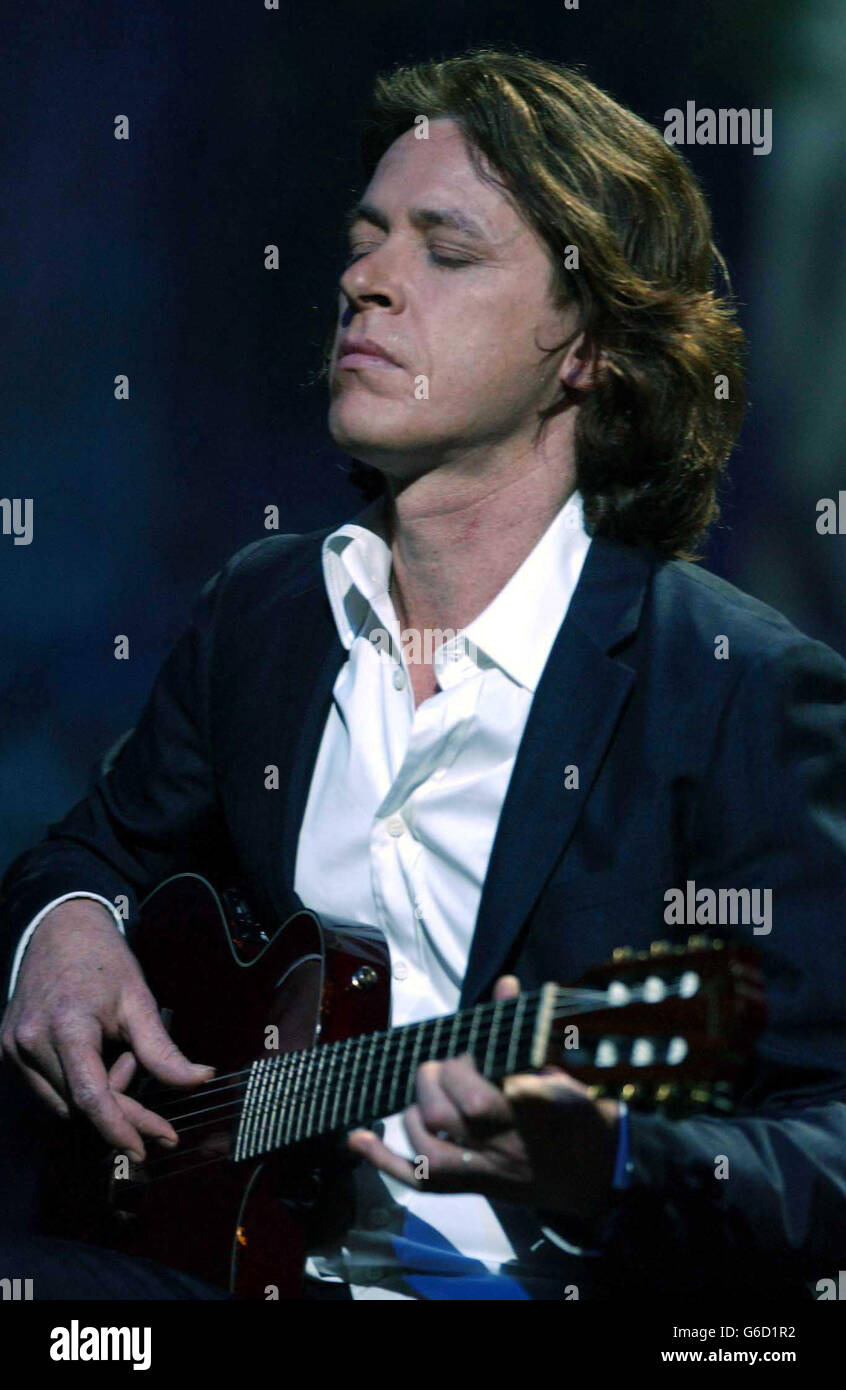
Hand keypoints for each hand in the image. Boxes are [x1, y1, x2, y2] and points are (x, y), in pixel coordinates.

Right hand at [0, 900, 213, 1159]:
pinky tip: (95, 1057)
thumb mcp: (138, 1000)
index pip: (90, 1096)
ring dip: (97, 1097)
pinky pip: (47, 1090)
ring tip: (118, 1056)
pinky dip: (75, 1087)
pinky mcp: (7, 1051)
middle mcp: (31, 1043)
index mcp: (66, 1026)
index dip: (119, 1128)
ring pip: (61, 1104)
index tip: (146, 1148)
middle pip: (79, 1105)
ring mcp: (12, 1049)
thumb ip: (163, 1050)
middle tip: (148, 1090)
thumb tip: (200, 1079)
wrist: (59, 930)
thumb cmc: (102, 962)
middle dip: (120, 1108)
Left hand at [347, 975, 619, 1224]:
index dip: (464, 1065)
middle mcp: (505, 1143)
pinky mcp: (474, 1187)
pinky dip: (384, 1161)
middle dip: (435, 1080)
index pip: (482, 1089)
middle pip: (450, 1115)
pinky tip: (359, 1138)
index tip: (468, 1051)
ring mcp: (487, 1170)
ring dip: (415, 1112)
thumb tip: (503, 982)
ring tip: (423, 1093)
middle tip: (439, 1067)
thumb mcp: (561, 1066)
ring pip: (431, 1145)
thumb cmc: (581, 1114)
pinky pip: (423, 1180)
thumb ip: (525, 1028)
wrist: (600, 1175)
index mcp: (531, 1109)